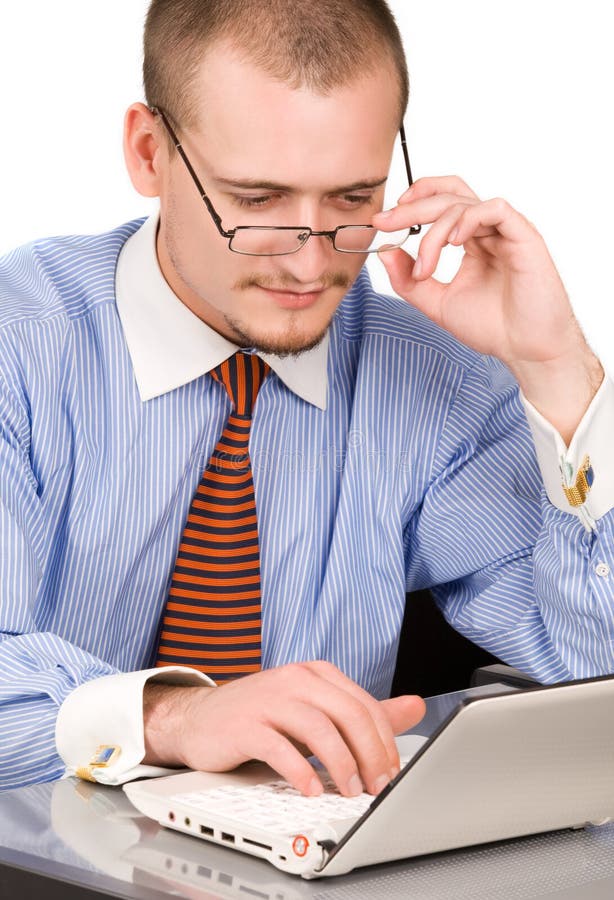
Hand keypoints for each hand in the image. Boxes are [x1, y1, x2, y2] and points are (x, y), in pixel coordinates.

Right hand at [143, 661, 424, 796]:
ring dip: (341, 765)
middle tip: (379, 788)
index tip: (392, 775)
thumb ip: (363, 711)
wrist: (199, 719)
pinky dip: (300, 772)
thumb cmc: (262, 717)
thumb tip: (415, 705)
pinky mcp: (245, 725)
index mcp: (317, 673)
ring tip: (350, 792)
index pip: (364, 705)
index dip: (385, 743)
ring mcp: (269, 700)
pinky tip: (310, 790)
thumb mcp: (316, 710)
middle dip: (370, 755)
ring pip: (319, 728)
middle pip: (348, 714)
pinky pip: (279, 747)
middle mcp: (296, 680)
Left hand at [373, 177, 602, 441]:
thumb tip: (385, 252)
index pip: (440, 204)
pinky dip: (468, 219)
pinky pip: (494, 209)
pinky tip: (454, 243)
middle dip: (411, 209)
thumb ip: (409, 281)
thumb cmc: (493, 328)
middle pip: (447, 197)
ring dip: (435, 230)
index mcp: (471, 241)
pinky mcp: (524, 236)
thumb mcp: (436, 304)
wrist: (526, 349)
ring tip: (426, 265)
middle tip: (385, 223)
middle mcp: (488, 231)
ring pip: (464, 204)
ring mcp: (506, 232)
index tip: (382, 222)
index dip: (412, 204)